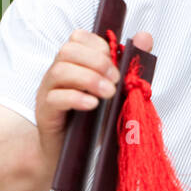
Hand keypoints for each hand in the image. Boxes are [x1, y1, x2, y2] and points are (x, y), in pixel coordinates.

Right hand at [34, 29, 152, 177]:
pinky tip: (93, 105)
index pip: (78, 38)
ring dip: (89, 79)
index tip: (117, 65)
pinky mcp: (45, 111)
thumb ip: (130, 64)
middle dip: (97, 62)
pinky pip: (55, 98)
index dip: (100, 47)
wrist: (73, 154)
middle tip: (116, 81)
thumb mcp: (118, 90)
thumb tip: (146, 36)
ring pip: (60, 71)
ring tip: (108, 94)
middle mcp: (58, 72)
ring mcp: (48, 91)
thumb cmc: (96, 120)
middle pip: (68, 50)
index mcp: (74, 63)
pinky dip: (77, 98)